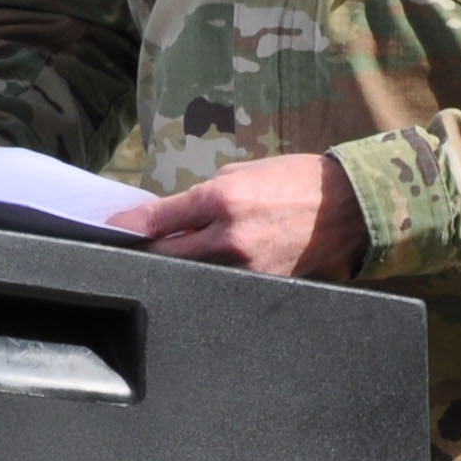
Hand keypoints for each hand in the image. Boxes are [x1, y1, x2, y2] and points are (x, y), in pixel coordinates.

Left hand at [108, 154, 366, 278]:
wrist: (349, 207)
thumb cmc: (297, 181)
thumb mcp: (244, 174)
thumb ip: (206, 196)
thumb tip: (175, 215)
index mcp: (222, 200)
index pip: (159, 218)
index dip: (129, 225)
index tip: (111, 228)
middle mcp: (229, 237)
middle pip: (168, 253)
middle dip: (148, 249)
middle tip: (134, 246)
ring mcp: (246, 268)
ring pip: (193, 271)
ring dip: (178, 263)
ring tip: (172, 254)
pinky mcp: (262, 286)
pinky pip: (223, 282)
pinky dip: (210, 273)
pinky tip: (209, 266)